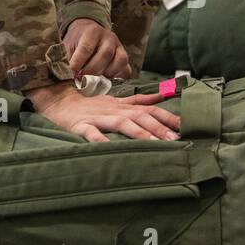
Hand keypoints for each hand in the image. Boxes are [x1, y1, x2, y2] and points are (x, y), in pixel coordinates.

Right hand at [29, 82, 179, 143]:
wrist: (58, 100)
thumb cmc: (91, 105)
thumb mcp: (118, 101)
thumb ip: (141, 100)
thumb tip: (165, 94)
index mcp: (123, 106)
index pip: (150, 109)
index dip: (168, 117)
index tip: (186, 127)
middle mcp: (114, 110)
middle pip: (140, 116)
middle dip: (158, 128)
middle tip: (175, 140)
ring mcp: (97, 118)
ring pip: (121, 124)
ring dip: (138, 134)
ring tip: (153, 145)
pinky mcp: (80, 125)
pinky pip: (91, 134)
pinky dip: (100, 141)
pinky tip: (108, 149)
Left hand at [62, 18, 131, 78]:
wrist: (87, 32)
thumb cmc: (76, 41)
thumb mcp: (68, 46)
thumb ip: (66, 59)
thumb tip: (65, 76)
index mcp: (92, 32)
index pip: (86, 48)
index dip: (78, 63)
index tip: (71, 74)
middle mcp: (109, 37)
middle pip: (105, 55)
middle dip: (92, 70)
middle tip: (82, 79)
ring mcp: (119, 47)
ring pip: (120, 61)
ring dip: (107, 74)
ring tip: (94, 80)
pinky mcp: (125, 57)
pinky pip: (127, 70)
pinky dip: (118, 78)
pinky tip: (106, 80)